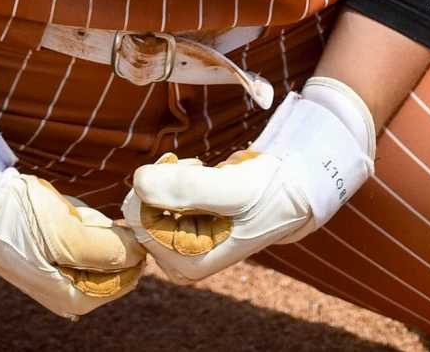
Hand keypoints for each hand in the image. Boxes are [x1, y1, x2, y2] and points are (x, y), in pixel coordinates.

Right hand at [0, 94, 143, 317]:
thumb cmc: (17, 217)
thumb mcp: (65, 232)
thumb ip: (107, 248)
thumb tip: (140, 254)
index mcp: (74, 298)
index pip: (127, 279)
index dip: (132, 249)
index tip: (123, 221)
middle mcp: (69, 295)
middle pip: (113, 264)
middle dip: (103, 235)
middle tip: (79, 216)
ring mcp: (59, 278)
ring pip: (97, 248)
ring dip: (89, 226)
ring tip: (63, 213)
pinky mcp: (51, 259)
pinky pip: (80, 240)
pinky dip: (77, 222)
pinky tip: (58, 212)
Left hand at [120, 76, 374, 282]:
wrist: (291, 189)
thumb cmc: (267, 192)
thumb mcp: (232, 189)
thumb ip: (186, 188)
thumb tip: (138, 182)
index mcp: (187, 265)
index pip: (138, 220)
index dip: (154, 184)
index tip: (186, 165)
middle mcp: (179, 261)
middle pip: (139, 210)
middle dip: (163, 179)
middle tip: (196, 165)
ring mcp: (179, 246)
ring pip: (148, 199)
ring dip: (171, 175)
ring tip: (203, 169)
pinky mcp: (182, 228)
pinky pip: (159, 195)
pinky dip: (175, 175)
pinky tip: (200, 171)